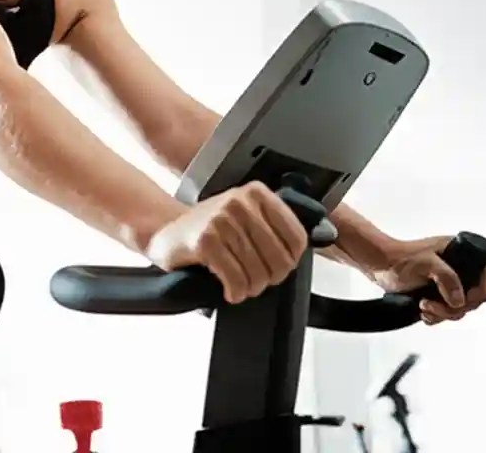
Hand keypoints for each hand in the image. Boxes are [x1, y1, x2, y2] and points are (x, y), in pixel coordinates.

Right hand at [146, 182, 309, 303]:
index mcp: (257, 193)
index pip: (296, 238)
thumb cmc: (210, 230)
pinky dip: (235, 292)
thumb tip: (319, 239)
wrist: (166, 233)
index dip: (290, 262)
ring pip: (258, 272)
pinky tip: (229, 291)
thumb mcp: (245, 217)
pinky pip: (236, 278)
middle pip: (279, 259)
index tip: (277, 268)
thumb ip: (274, 226)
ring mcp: (221, 220)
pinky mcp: (205, 242)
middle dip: (269, 279)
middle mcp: (240, 202)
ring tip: (241, 287)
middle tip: (256, 283)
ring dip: (251, 288)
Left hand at [370, 235, 485, 324]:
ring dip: (442, 313)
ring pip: (460, 309)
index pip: (484, 278)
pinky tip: (423, 311)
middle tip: (431, 304)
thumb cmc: (399, 258)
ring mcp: (449, 283)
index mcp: (462, 254)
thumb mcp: (426, 264)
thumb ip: (446, 278)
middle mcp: (459, 269)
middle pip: (473, 299)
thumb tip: (459, 300)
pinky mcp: (439, 295)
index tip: (460, 301)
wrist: (379, 266)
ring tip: (423, 305)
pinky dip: (436, 316)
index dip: (477, 294)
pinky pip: (447, 313)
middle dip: (452, 307)